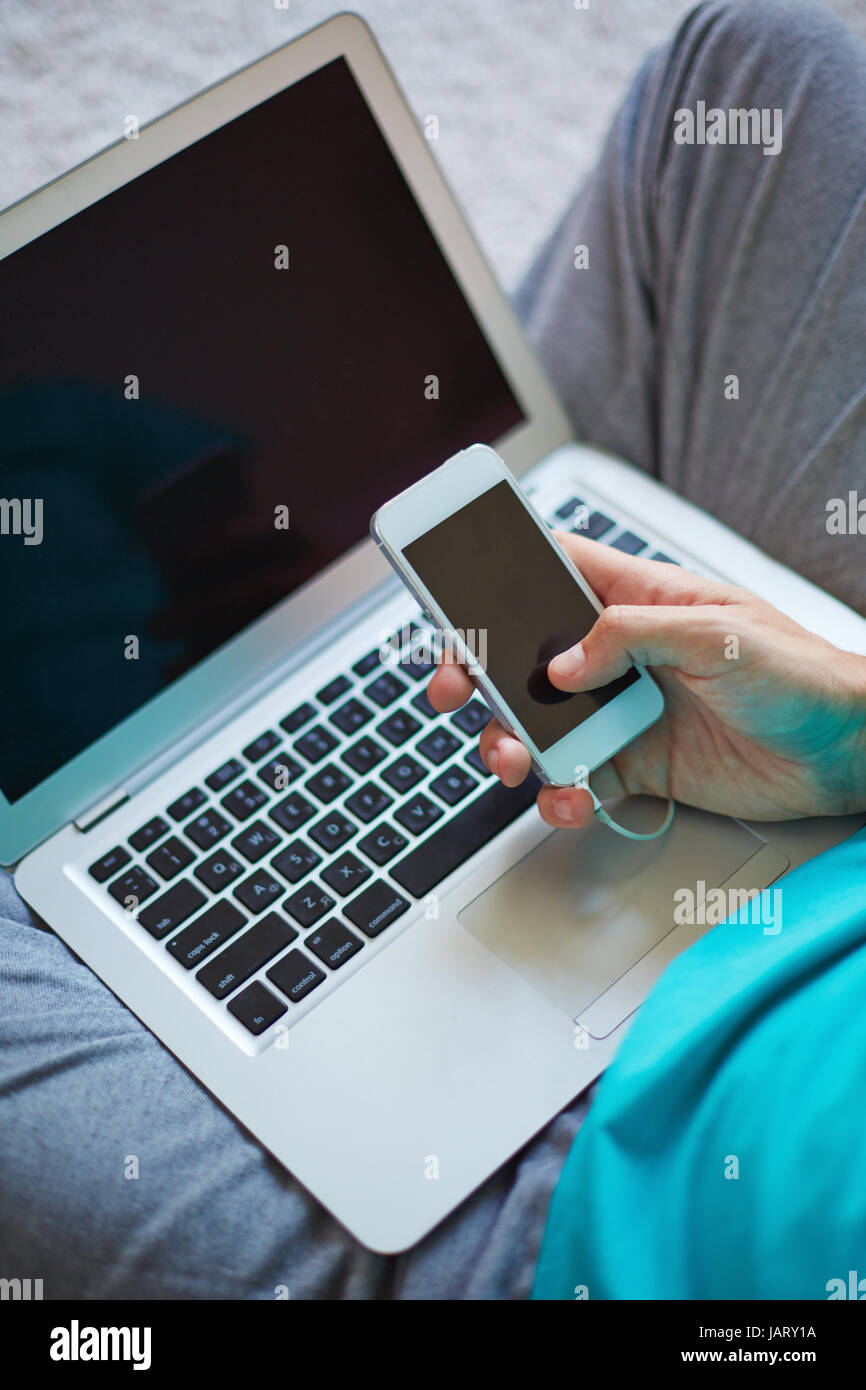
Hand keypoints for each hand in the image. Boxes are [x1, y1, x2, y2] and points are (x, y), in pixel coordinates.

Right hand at [427, 532, 865, 828]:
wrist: (844, 752)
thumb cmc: (800, 672)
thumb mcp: (718, 634)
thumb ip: (630, 637)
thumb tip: (559, 663)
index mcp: (636, 599)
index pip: (550, 572)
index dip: (496, 582)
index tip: (455, 604)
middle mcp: (618, 654)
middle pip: (524, 656)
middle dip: (479, 675)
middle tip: (454, 692)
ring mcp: (621, 710)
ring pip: (540, 724)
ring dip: (512, 743)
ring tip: (513, 759)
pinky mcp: (634, 763)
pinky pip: (576, 778)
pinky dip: (560, 794)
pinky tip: (570, 798)